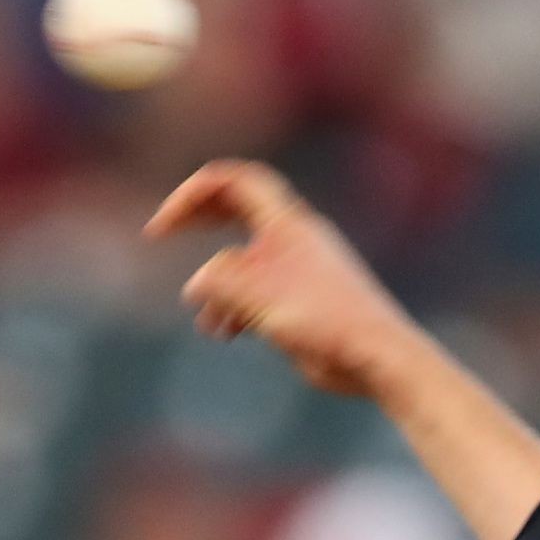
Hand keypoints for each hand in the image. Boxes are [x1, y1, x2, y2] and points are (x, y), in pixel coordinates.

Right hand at [147, 161, 426, 398]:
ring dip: (215, 282)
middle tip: (163, 232)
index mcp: (288, 223)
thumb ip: (220, 282)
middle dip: (198, 219)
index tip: (166, 224)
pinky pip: (257, 292)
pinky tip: (225, 332)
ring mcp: (298, 270)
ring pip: (243, 259)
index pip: (235, 181)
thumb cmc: (325, 322)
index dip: (195, 192)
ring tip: (206, 317)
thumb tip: (197, 285)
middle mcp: (293, 238)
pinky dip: (234, 306)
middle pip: (236, 208)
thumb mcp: (259, 298)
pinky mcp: (302, 302)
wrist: (376, 358)